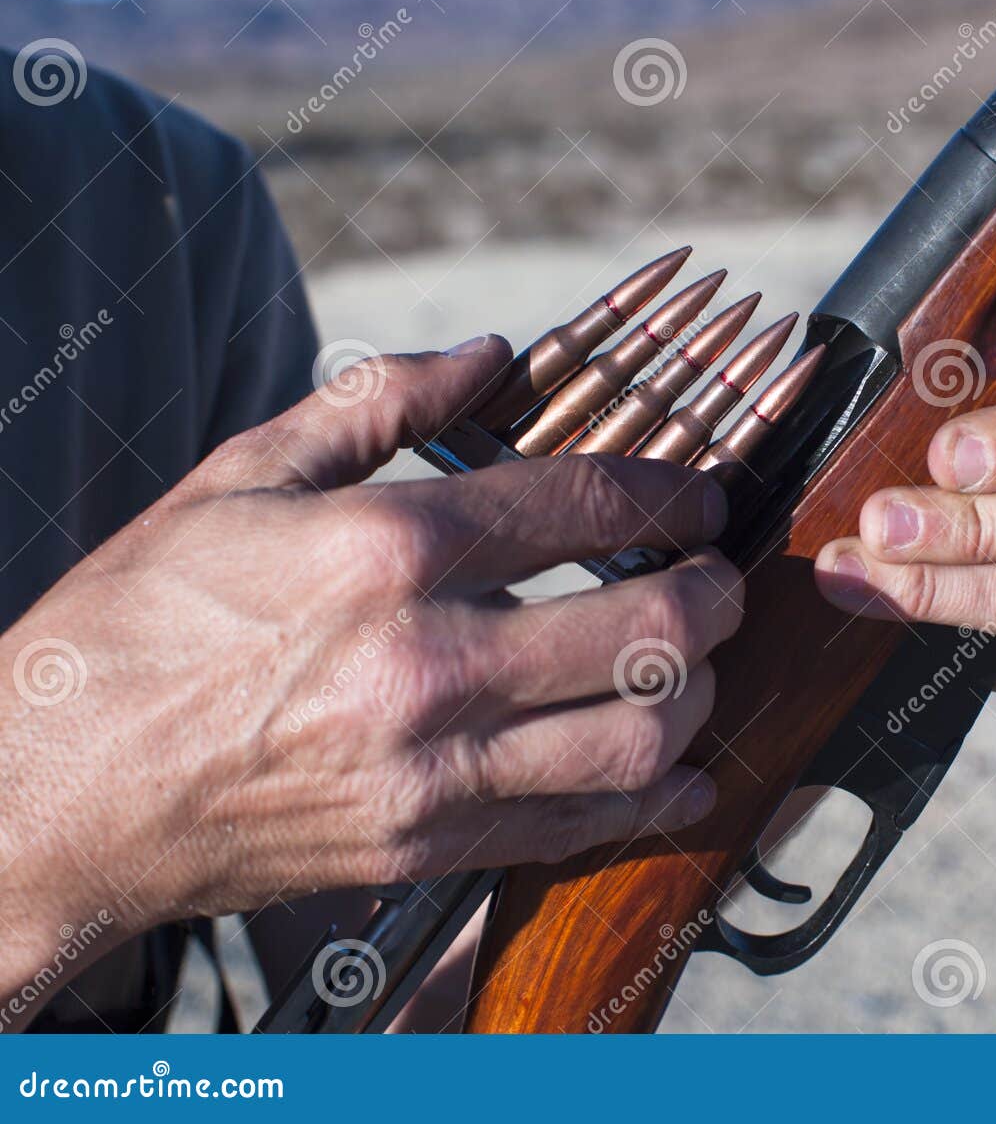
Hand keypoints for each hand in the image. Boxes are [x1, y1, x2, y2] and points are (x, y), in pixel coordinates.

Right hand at [0, 335, 740, 1011]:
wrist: (56, 792)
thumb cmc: (138, 622)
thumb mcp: (242, 476)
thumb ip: (381, 403)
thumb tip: (492, 357)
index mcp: (387, 549)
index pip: (589, 504)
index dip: (678, 494)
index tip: (704, 499)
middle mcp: (427, 662)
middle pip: (647, 626)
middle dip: (717, 594)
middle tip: (720, 577)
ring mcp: (433, 768)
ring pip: (639, 736)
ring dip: (698, 692)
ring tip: (698, 660)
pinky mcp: (427, 846)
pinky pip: (580, 826)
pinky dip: (653, 797)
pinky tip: (679, 770)